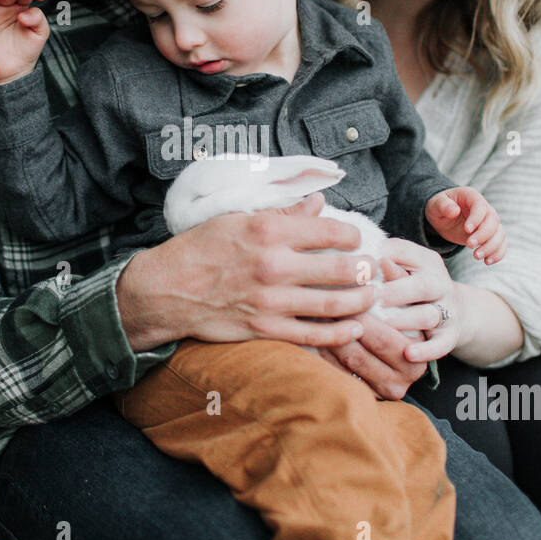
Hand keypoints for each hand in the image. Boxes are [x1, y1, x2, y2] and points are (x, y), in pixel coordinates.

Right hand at [116, 193, 378, 351]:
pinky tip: (353, 328)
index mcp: (268, 231)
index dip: (353, 236)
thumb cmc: (200, 249)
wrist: (167, 290)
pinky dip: (339, 333)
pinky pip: (313, 335)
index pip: (330, 231)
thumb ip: (283, 214)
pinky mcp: (265, 329)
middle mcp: (274, 265)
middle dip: (366, 270)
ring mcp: (271, 301)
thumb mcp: (238, 218)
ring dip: (361, 302)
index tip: (356, 240)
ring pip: (334, 305)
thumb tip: (318, 204)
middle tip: (373, 270)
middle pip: (341, 269)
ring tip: (371, 297)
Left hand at [369, 238, 462, 364]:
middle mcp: (439, 284)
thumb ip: (385, 263)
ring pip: (428, 315)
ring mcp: (447, 311)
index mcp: (425, 261)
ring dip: (404, 320)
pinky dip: (425, 350)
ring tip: (383, 324)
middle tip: (371, 298)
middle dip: (394, 292)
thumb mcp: (404, 268)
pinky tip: (408, 353)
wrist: (454, 310)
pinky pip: (441, 344)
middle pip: (421, 286)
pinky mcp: (449, 336)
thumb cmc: (414, 286)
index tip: (357, 270)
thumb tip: (356, 258)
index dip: (381, 260)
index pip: (404, 253)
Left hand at [425, 187, 506, 263]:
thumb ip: (443, 206)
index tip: (466, 230)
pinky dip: (498, 254)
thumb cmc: (439, 208)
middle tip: (469, 245)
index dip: (476, 218)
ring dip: (491, 247)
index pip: (480, 207)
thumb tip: (454, 211)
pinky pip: (501, 244)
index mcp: (472, 197)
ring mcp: (489, 223)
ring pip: (500, 234)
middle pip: (493, 221)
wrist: (443, 217)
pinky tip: (487, 261)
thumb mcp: (436, 204)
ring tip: (476, 256)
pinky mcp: (490, 236)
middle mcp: (485, 209)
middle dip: (483, 235)